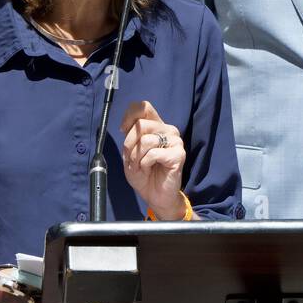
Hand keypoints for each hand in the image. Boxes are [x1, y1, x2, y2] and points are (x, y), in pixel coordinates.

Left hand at [119, 100, 186, 219]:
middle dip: (129, 144)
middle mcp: (168, 130)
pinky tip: (149, 169)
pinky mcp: (178, 154)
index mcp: (156, 126)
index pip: (143, 107)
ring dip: (137, 157)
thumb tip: (126, 126)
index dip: (129, 116)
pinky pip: (153, 153)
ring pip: (146, 140)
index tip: (123, 130)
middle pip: (141, 124)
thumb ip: (130, 136)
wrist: (156, 195)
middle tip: (132, 158)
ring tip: (141, 166)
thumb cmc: (144, 175)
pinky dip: (145, 163)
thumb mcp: (130, 153)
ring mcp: (175, 141)